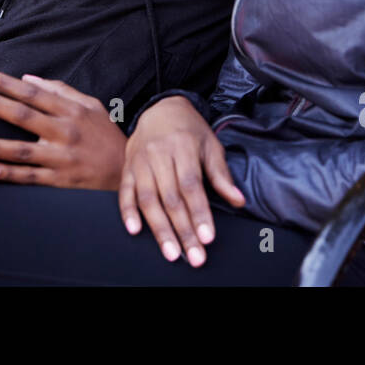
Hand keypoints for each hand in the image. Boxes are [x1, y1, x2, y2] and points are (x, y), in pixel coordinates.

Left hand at [0, 69, 127, 189]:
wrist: (127, 171)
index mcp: (70, 111)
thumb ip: (61, 91)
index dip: (5, 83)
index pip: (32, 93)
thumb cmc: (105, 135)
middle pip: (23, 115)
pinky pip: (30, 178)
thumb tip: (28, 78)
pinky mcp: (60, 182)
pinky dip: (9, 174)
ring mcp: (62, 158)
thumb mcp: (91, 106)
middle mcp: (65, 132)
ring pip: (23, 150)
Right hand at [118, 95, 244, 267]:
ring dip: (159, 229)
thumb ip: (221, 174)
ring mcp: (140, 162)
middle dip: (183, 230)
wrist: (161, 109)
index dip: (199, 213)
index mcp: (183, 147)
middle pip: (171, 198)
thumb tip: (239, 201)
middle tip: (194, 256)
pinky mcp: (128, 168)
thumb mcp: (210, 145)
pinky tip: (135, 230)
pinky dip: (128, 212)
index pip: (191, 185)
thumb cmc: (189, 130)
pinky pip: (125, 192)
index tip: (207, 237)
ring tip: (172, 252)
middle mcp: (159, 155)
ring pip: (148, 199)